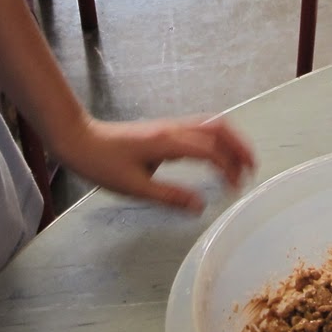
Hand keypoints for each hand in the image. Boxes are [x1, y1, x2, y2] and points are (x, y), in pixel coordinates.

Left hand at [48, 116, 255, 211]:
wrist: (79, 140)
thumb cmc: (103, 164)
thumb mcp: (135, 188)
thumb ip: (170, 196)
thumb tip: (200, 207)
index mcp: (168, 142)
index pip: (210, 151)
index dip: (228, 168)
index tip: (236, 188)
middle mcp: (173, 129)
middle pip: (218, 128)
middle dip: (239, 147)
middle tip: (252, 170)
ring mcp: (170, 126)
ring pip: (210, 124)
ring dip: (230, 140)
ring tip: (241, 162)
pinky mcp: (165, 129)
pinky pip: (200, 127)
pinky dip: (216, 139)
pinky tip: (216, 155)